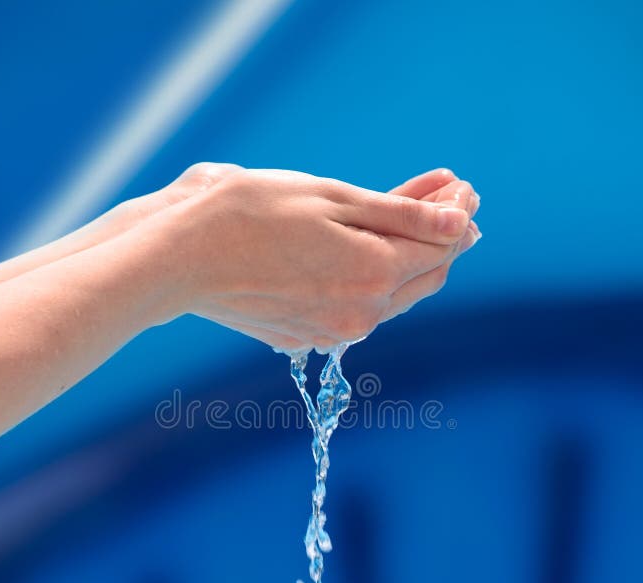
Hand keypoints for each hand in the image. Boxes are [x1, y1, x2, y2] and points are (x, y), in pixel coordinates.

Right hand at [151, 167, 479, 351]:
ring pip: (393, 295)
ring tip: (415, 219)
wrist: (181, 258)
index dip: (457, 214)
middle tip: (450, 200)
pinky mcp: (306, 336)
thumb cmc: (252, 213)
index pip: (440, 246)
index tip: (460, 187)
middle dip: (442, 238)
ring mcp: (333, 331)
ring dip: (409, 258)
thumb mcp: (334, 199)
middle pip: (424, 277)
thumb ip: (403, 215)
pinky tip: (367, 250)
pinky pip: (358, 307)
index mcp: (374, 274)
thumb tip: (460, 224)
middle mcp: (362, 314)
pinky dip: (373, 278)